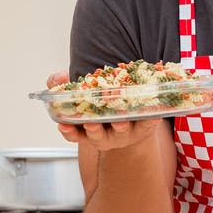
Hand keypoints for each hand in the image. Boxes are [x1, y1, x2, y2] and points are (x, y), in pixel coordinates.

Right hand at [46, 70, 161, 152]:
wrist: (130, 117)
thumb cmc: (101, 104)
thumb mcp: (81, 94)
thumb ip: (62, 85)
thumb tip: (59, 76)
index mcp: (87, 129)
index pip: (74, 134)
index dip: (68, 131)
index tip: (64, 125)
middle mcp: (105, 135)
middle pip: (97, 135)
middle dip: (94, 130)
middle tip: (92, 123)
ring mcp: (124, 133)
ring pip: (121, 132)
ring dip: (120, 127)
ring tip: (120, 122)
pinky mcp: (143, 128)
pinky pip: (146, 126)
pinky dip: (148, 121)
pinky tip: (152, 116)